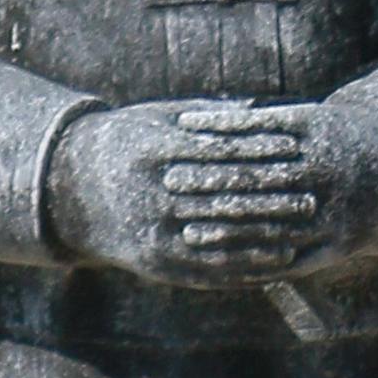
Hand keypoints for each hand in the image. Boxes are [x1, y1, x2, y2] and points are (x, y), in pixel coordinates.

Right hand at [45, 98, 331, 279]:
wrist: (66, 190)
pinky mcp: (155, 263)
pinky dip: (244, 266)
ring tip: (301, 232)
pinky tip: (274, 262)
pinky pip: (207, 268)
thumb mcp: (155, 119)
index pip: (219, 154)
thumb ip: (205, 116)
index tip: (296, 152)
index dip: (260, 154)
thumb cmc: (123, 144)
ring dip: (264, 236)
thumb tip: (259, 108)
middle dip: (271, 198)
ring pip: (220, 236)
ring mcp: (153, 233)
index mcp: (154, 153)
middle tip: (311, 197)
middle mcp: (153, 195)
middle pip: (224, 197)